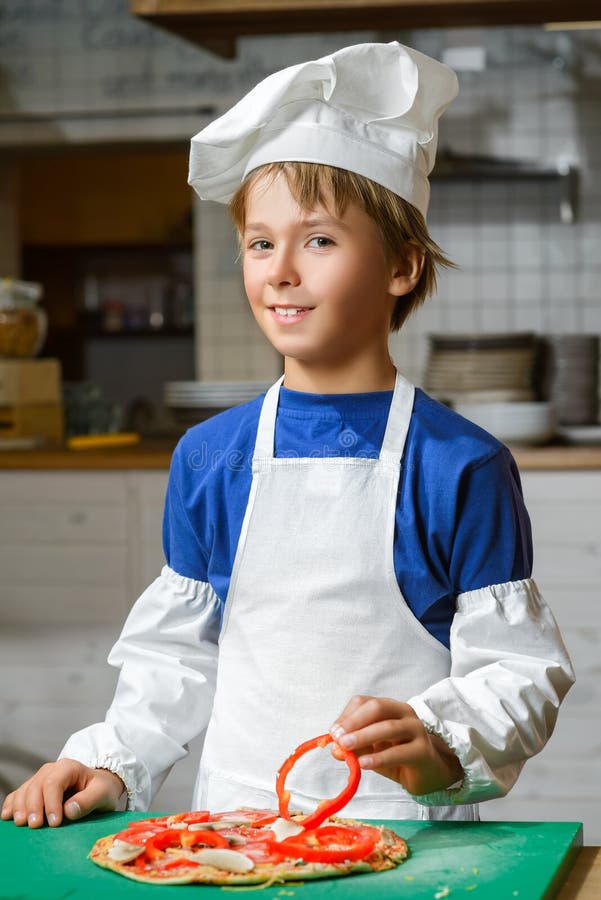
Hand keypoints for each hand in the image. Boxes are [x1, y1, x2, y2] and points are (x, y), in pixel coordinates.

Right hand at [1, 759, 125, 827]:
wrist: (98, 785)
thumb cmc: (101, 789)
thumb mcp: (103, 793)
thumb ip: (88, 801)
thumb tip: (69, 811)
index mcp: (69, 767)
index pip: (54, 783)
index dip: (51, 803)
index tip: (54, 822)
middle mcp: (51, 770)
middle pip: (36, 786)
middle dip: (34, 807)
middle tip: (35, 826)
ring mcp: (40, 778)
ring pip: (24, 790)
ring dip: (20, 807)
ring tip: (21, 824)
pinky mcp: (34, 789)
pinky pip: (18, 794)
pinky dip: (11, 804)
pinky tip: (7, 816)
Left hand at [330, 695, 462, 795]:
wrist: (430, 774)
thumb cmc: (398, 757)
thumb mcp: (372, 750)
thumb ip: (355, 747)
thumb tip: (334, 748)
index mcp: (391, 707)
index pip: (366, 702)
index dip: (347, 715)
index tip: (333, 732)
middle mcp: (405, 713)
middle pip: (377, 708)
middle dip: (354, 722)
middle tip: (338, 737)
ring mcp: (416, 730)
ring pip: (388, 727)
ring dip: (363, 736)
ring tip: (346, 747)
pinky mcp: (423, 751)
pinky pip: (399, 752)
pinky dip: (379, 757)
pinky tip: (364, 763)